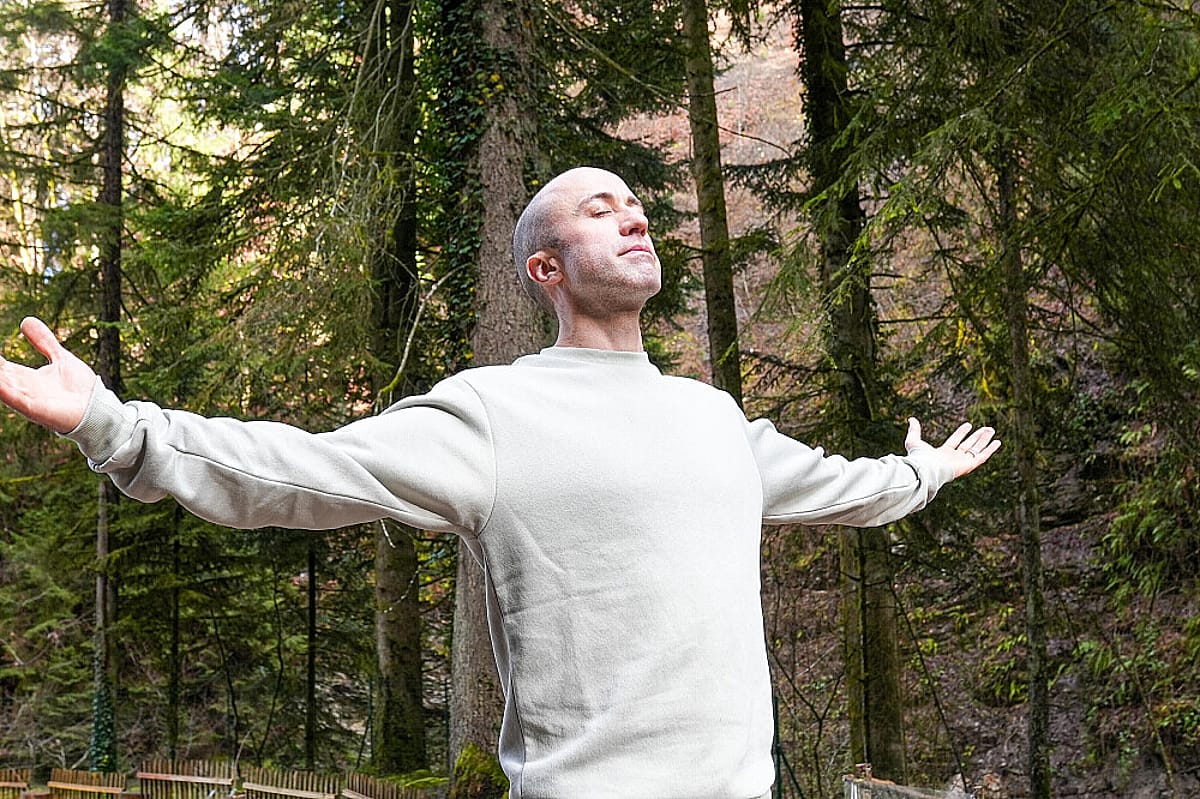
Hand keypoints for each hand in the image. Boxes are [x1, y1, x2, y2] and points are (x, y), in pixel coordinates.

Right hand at [0, 317, 97, 433]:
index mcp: (25, 377)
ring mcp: (28, 400)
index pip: (0, 365)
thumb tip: (26, 320)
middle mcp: (22, 388)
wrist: (98, 408)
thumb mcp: (60, 358)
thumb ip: (44, 341)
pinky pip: (16, 400)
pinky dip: (4, 391)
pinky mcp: (36, 410)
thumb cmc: (80, 388)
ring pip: (2, 387)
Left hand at [905, 417, 1000, 477]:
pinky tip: (997, 442)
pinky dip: (990, 449)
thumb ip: (914, 430)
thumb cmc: (919, 458)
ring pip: (976, 449)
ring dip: (984, 440)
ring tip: (991, 429)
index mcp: (943, 454)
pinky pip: (982, 456)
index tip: (968, 425)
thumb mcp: (914, 441)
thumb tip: (911, 419)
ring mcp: (962, 462)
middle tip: (986, 428)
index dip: (961, 433)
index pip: (955, 442)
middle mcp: (954, 459)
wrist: (926, 469)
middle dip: (977, 437)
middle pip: (968, 445)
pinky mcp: (969, 465)